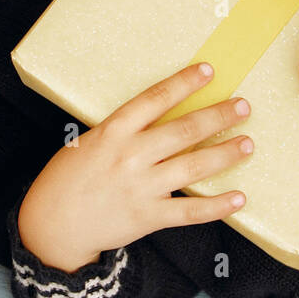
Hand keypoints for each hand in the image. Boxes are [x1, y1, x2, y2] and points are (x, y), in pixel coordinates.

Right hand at [17, 63, 252, 272]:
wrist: (51, 227)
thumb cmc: (68, 178)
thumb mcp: (89, 142)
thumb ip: (124, 130)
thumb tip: (161, 113)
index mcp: (113, 132)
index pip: (155, 99)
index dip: (184, 83)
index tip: (208, 71)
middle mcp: (130, 157)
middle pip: (183, 131)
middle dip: (217, 116)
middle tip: (243, 106)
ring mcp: (141, 188)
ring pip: (192, 168)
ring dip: (224, 154)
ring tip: (247, 143)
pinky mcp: (148, 218)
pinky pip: (189, 211)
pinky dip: (217, 206)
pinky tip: (239, 197)